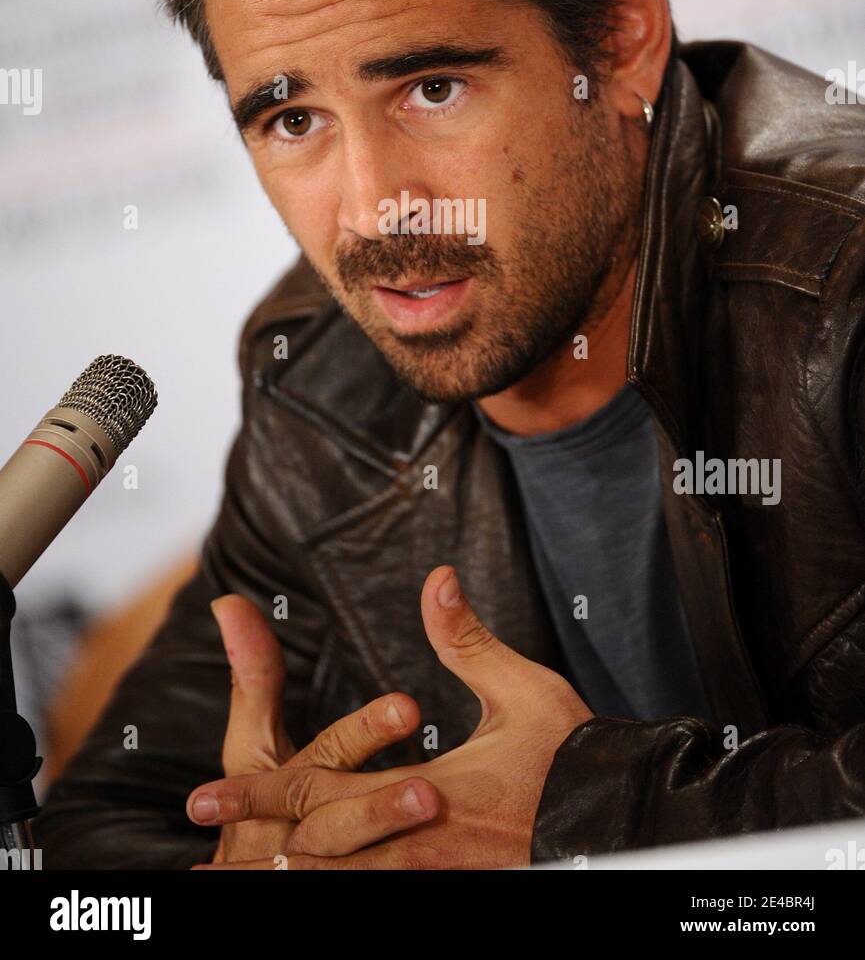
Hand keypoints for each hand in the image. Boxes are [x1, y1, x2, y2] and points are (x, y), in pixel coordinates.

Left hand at [191, 567, 592, 868]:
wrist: (622, 821)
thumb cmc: (571, 758)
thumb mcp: (521, 689)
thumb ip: (466, 639)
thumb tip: (436, 580)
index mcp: (428, 793)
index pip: (323, 795)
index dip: (262, 795)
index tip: (209, 795)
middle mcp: (421, 845)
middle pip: (319, 853)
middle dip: (257, 845)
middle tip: (206, 845)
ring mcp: (436, 877)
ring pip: (346, 886)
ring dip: (294, 876)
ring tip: (246, 874)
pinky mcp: (454, 889)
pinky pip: (385, 896)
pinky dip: (341, 888)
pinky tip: (324, 881)